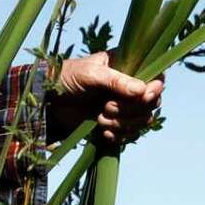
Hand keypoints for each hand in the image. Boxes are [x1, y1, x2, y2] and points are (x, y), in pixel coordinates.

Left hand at [46, 51, 162, 148]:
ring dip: (123, 125)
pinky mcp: (115, 124)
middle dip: (131, 110)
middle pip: (152, 103)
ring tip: (99, 118)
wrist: (47, 102)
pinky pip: (130, 135)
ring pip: (142, 121)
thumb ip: (116, 80)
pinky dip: (118, 137)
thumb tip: (142, 91)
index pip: (156, 78)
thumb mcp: (89, 74)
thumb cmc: (66, 78)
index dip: (154, 89)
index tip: (143, 96)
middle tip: (106, 108)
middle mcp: (129, 87)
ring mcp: (124, 106)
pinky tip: (102, 133)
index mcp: (127, 67)